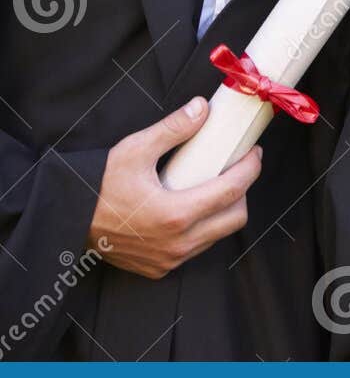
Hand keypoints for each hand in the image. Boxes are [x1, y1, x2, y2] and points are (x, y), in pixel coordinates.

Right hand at [90, 97, 262, 279]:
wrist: (66, 220)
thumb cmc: (97, 186)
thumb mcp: (134, 150)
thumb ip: (173, 128)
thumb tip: (203, 108)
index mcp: (175, 215)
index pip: (233, 191)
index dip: (251, 168)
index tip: (255, 152)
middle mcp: (177, 243)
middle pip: (235, 218)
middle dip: (242, 192)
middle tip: (235, 170)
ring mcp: (169, 259)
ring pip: (217, 236)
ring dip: (223, 211)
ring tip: (214, 186)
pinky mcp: (158, 269)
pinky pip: (195, 249)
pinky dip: (202, 229)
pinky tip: (191, 209)